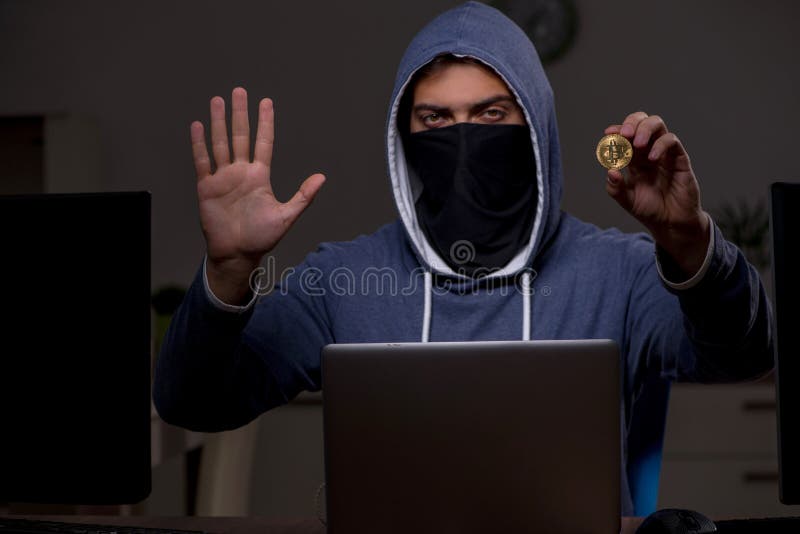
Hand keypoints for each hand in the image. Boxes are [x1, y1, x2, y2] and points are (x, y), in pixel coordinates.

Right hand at [191, 87, 324, 293]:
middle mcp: (241, 172)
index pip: (263, 142)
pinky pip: (202, 161)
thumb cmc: (261, 237)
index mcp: (259, 176)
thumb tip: (322, 178)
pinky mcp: (206, 187)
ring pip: (220, 144)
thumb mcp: (286, 216)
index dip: (265, 123)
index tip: (266, 102)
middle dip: (240, 114)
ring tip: (217, 100)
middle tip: (240, 91)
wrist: (236, 254)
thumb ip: (303, 196)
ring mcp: (223, 178)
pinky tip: (198, 126)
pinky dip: (199, 144)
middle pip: (239, 136)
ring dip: (219, 123)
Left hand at [604, 112, 708, 275]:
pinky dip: (660, 145)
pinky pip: (671, 141)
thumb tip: (610, 170)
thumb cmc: (649, 209)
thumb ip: (615, 187)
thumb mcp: (626, 200)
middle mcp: (647, 151)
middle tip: (624, 134)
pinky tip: (651, 158)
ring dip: (645, 129)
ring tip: (637, 144)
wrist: (670, 223)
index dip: (617, 131)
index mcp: (633, 159)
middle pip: (641, 122)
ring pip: (657, 125)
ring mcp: (664, 153)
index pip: (625, 136)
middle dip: (631, 123)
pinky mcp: (679, 158)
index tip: (608, 134)